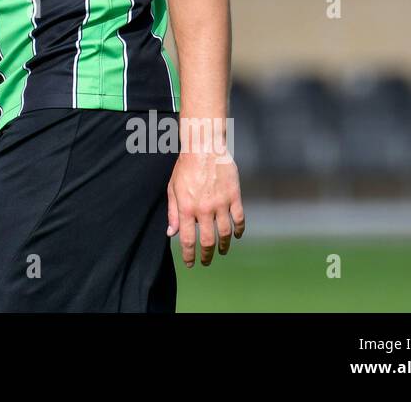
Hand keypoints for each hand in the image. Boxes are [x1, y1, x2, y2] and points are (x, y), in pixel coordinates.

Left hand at [167, 150, 244, 266]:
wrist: (204, 147)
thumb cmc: (184, 167)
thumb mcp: (173, 189)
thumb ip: (173, 212)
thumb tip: (171, 233)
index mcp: (187, 208)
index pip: (188, 239)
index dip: (189, 255)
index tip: (191, 263)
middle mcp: (204, 209)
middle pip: (208, 241)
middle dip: (207, 255)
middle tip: (206, 262)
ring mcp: (221, 203)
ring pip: (225, 233)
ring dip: (224, 246)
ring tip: (221, 251)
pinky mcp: (234, 196)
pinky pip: (239, 219)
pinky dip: (239, 230)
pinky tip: (236, 235)